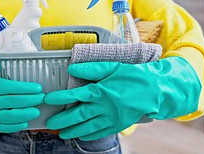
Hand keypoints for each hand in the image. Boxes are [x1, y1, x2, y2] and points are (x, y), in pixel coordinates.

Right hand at [0, 58, 43, 132]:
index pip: (7, 88)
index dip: (23, 88)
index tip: (38, 88)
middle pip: (9, 102)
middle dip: (28, 100)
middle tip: (42, 98)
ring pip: (7, 116)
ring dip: (23, 114)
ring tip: (36, 111)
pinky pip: (2, 126)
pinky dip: (14, 126)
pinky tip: (26, 123)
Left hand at [44, 57, 200, 140]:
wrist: (155, 90)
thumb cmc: (134, 76)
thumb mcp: (113, 67)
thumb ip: (92, 69)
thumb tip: (71, 68)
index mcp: (101, 91)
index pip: (75, 95)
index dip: (60, 97)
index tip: (48, 99)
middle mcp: (104, 106)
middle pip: (78, 115)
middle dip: (62, 120)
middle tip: (50, 123)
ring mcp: (111, 118)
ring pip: (88, 126)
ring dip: (73, 130)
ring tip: (61, 133)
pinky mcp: (118, 125)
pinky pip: (101, 132)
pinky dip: (89, 135)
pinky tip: (81, 136)